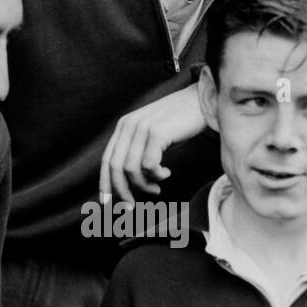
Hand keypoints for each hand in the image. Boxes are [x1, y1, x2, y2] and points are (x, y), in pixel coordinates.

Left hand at [100, 86, 205, 203]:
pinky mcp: (157, 132)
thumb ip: (138, 153)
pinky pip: (149, 165)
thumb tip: (130, 183)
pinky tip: (166, 173)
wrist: (201, 101)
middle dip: (122, 191)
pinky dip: (157, 176)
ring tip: (157, 187)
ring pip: (131, 169)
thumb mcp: (152, 136)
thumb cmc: (179, 123)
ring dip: (144, 185)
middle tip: (132, 205)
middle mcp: (129, 125)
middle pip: (115, 167)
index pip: (107, 159)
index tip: (106, 203)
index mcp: (124, 126)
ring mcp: (142, 128)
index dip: (105, 183)